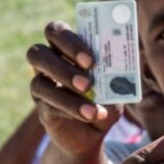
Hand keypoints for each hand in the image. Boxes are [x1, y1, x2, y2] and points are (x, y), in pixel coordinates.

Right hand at [27, 21, 120, 153]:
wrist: (96, 132)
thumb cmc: (105, 100)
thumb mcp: (116, 85)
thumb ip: (116, 71)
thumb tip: (126, 59)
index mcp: (65, 50)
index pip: (55, 31)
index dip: (70, 41)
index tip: (91, 59)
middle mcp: (47, 65)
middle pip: (37, 53)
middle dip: (62, 64)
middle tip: (87, 76)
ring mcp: (41, 88)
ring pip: (38, 83)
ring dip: (65, 88)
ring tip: (89, 93)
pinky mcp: (43, 110)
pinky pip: (49, 106)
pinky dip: (73, 109)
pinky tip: (92, 114)